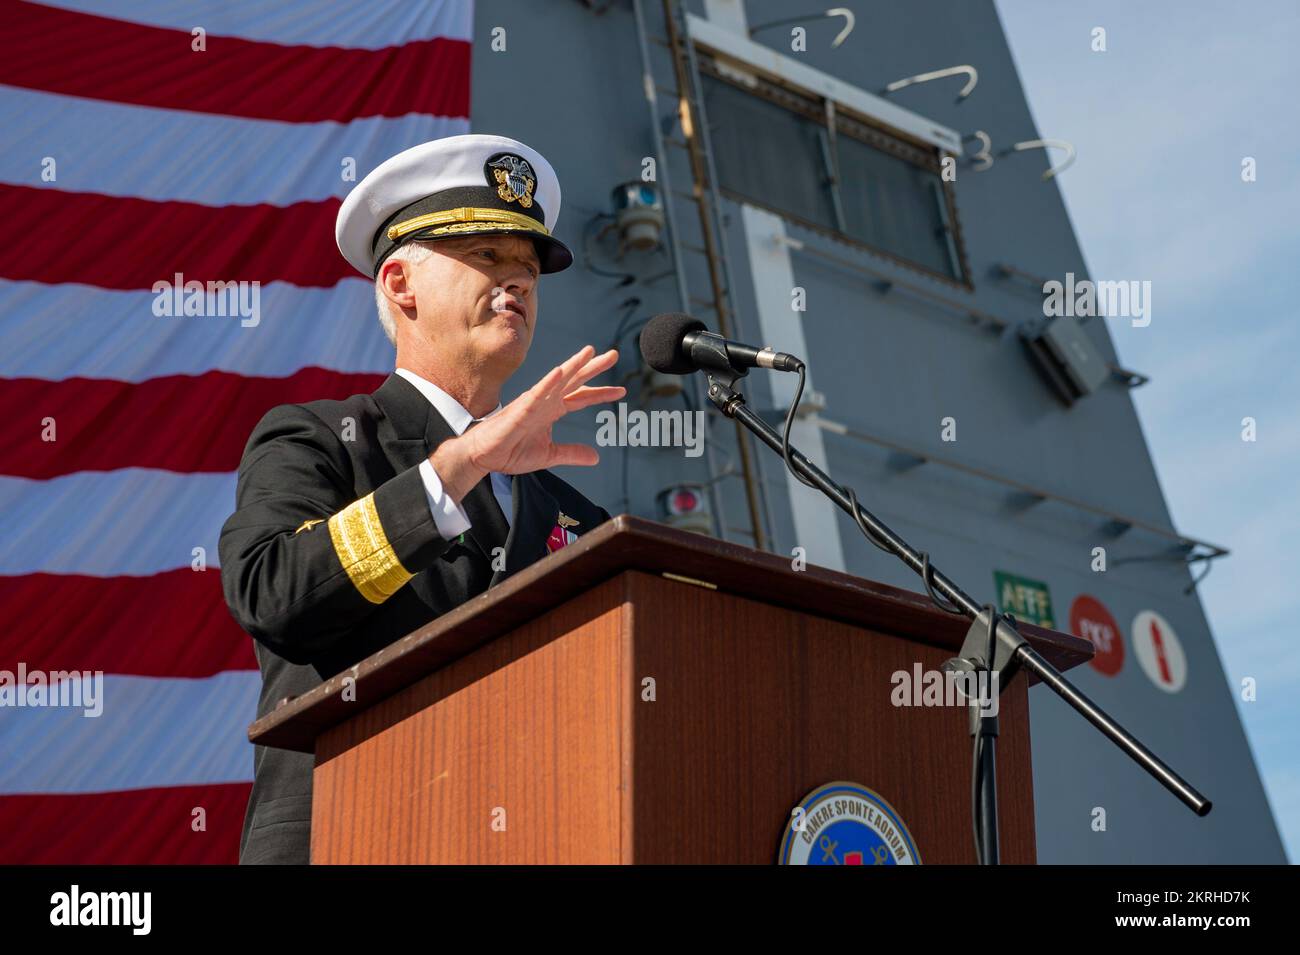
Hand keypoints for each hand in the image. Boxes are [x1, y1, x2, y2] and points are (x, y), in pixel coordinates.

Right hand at [430, 345, 624, 500]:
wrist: (484, 456)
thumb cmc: (510, 451)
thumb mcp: (549, 455)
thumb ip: (572, 453)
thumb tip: (596, 457)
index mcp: (552, 409)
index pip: (581, 397)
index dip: (601, 393)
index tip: (622, 391)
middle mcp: (545, 400)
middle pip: (574, 380)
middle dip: (594, 367)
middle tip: (614, 355)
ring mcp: (533, 402)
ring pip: (558, 380)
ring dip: (574, 365)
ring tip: (590, 352)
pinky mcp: (520, 409)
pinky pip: (537, 393)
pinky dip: (549, 382)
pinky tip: (561, 371)